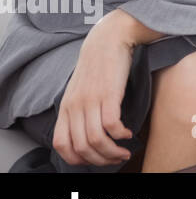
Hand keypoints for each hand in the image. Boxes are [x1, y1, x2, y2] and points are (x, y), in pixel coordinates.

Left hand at [52, 10, 155, 166]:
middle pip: (81, 147)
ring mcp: (91, 100)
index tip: (96, 159)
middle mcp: (75, 106)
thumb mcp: (80, 90)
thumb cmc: (99, 65)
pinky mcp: (108, 94)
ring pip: (96, 140)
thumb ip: (79, 110)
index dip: (78, 159)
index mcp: (66, 108)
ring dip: (112, 152)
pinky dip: (120, 135)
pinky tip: (129, 133)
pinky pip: (111, 125)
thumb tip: (87, 134)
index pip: (62, 145)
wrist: (108, 38)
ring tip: (125, 151)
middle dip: (100, 160)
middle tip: (116, 158)